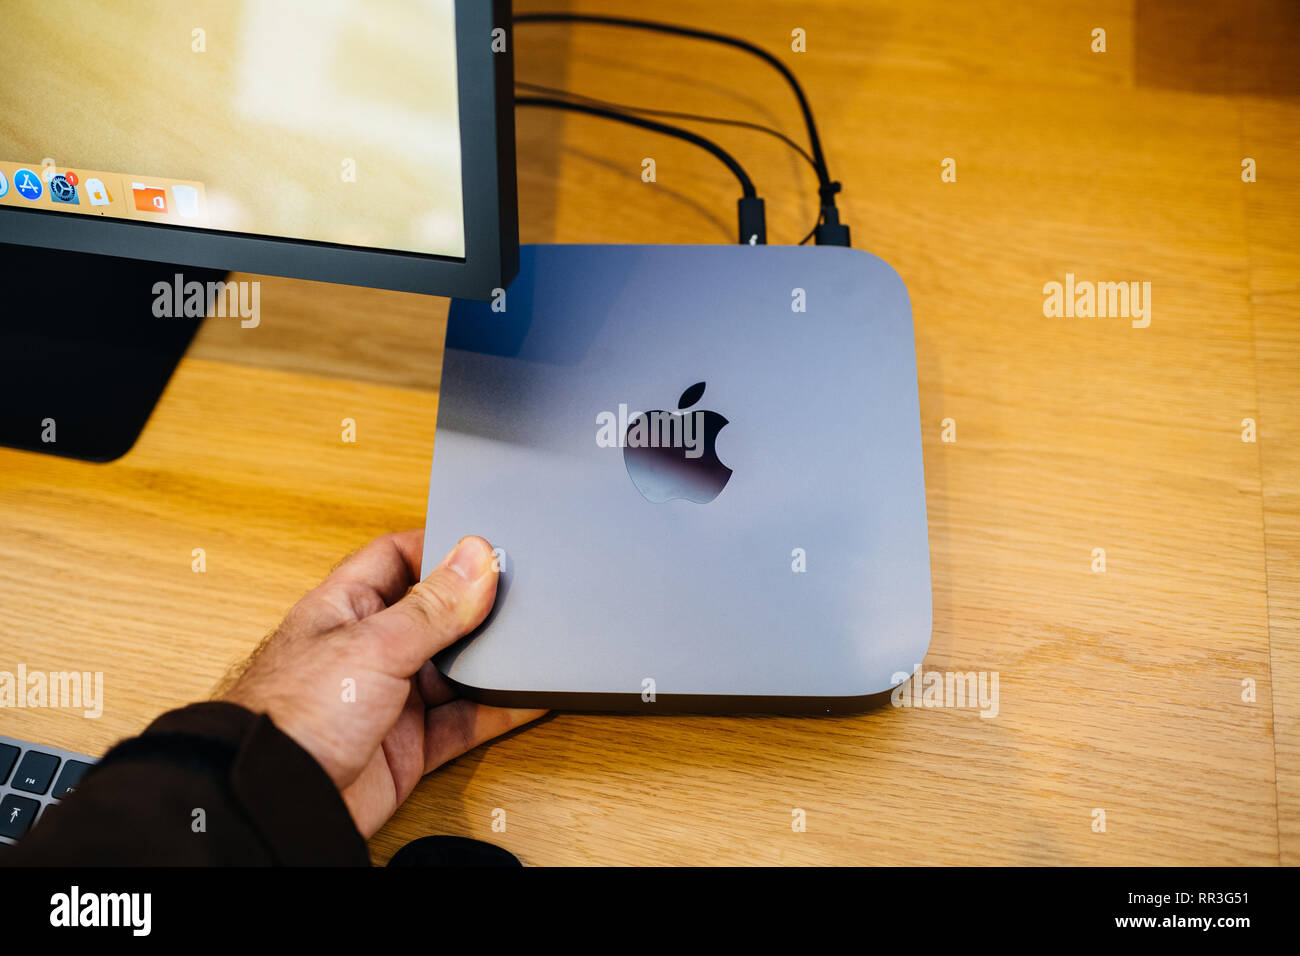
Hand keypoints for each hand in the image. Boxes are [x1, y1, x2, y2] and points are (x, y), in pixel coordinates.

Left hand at [221, 531, 543, 837]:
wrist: (278, 803)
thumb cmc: (292, 715)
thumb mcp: (374, 645)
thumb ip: (433, 606)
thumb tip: (476, 557)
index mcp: (346, 608)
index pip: (397, 556)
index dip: (440, 548)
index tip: (487, 548)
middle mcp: (369, 649)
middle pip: (435, 614)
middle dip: (476, 608)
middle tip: (522, 596)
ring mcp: (390, 698)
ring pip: (455, 670)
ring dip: (490, 663)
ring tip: (535, 645)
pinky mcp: (408, 746)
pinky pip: (464, 722)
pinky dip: (498, 712)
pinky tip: (528, 699)